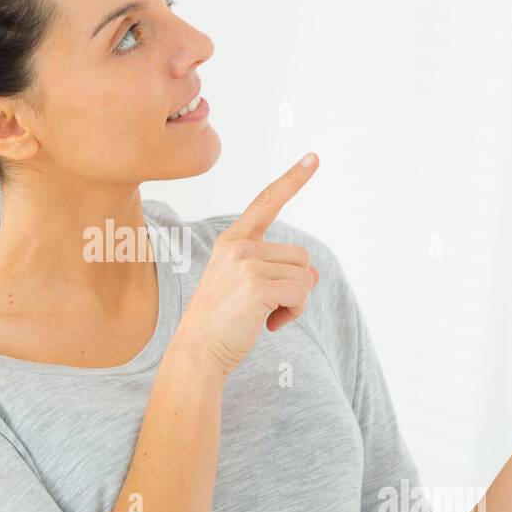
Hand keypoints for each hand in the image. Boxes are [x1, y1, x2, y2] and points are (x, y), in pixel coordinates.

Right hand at [174, 153, 322, 375]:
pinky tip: (269, 325)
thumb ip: (277, 272)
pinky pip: (301, 294)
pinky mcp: (258, 285)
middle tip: (266, 308)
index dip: (292, 180)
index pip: (266, 203)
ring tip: (264, 316)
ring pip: (304, 275)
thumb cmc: (222, 323)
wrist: (197, 352)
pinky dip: (293, 314)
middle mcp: (238, 246)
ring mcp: (246, 264)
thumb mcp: (249, 288)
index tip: (313, 158)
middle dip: (294, 286)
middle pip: (300, 255)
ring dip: (294, 302)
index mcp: (232, 241)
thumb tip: (315, 274)